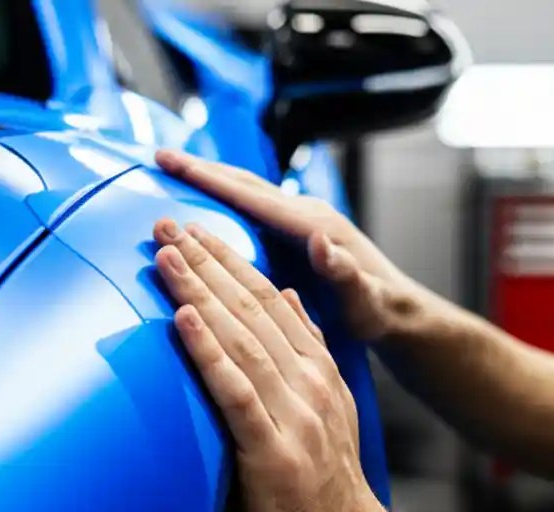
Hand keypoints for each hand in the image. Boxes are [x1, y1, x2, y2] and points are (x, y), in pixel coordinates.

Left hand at [152, 218, 391, 511]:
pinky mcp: (270, 449)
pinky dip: (207, 351)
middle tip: (166, 222)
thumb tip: (291, 298)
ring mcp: (291, 414)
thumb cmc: (326, 487)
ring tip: (166, 254)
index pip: (269, 299)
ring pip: (239, 338)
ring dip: (199, 290)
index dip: (230, 260)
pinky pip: (234, 391)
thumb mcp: (328, 406)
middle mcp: (306, 382)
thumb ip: (308, 352)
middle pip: (250, 307)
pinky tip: (183, 319)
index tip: (197, 228)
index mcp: (316, 369)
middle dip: (206, 259)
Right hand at [155, 149, 423, 342]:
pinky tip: (204, 201)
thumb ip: (344, 274)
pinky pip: (252, 209)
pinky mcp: (295, 232)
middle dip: (199, 170)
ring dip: (209, 179)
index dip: (208, 179)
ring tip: (171, 169)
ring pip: (246, 192)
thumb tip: (321, 242)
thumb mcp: (362, 301)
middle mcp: (305, 214)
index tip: (172, 163)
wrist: (396, 312)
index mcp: (311, 226)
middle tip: (158, 156)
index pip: (250, 196)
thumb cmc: (377, 314)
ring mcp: (300, 220)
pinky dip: (224, 198)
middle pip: (243, 184)